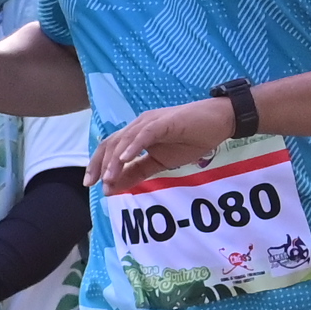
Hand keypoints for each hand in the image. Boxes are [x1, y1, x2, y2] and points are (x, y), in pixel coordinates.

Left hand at [94, 96, 238, 190]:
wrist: (219, 121)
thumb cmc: (191, 139)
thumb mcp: (160, 163)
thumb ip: (138, 173)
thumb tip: (113, 187)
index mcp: (137, 134)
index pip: (111, 148)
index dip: (98, 164)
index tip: (91, 184)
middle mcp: (139, 125)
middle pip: (112, 143)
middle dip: (99, 163)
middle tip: (92, 184)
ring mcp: (151, 122)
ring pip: (126, 140)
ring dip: (115, 160)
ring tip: (109, 178)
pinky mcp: (165, 122)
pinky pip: (145, 134)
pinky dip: (134, 146)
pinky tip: (126, 159)